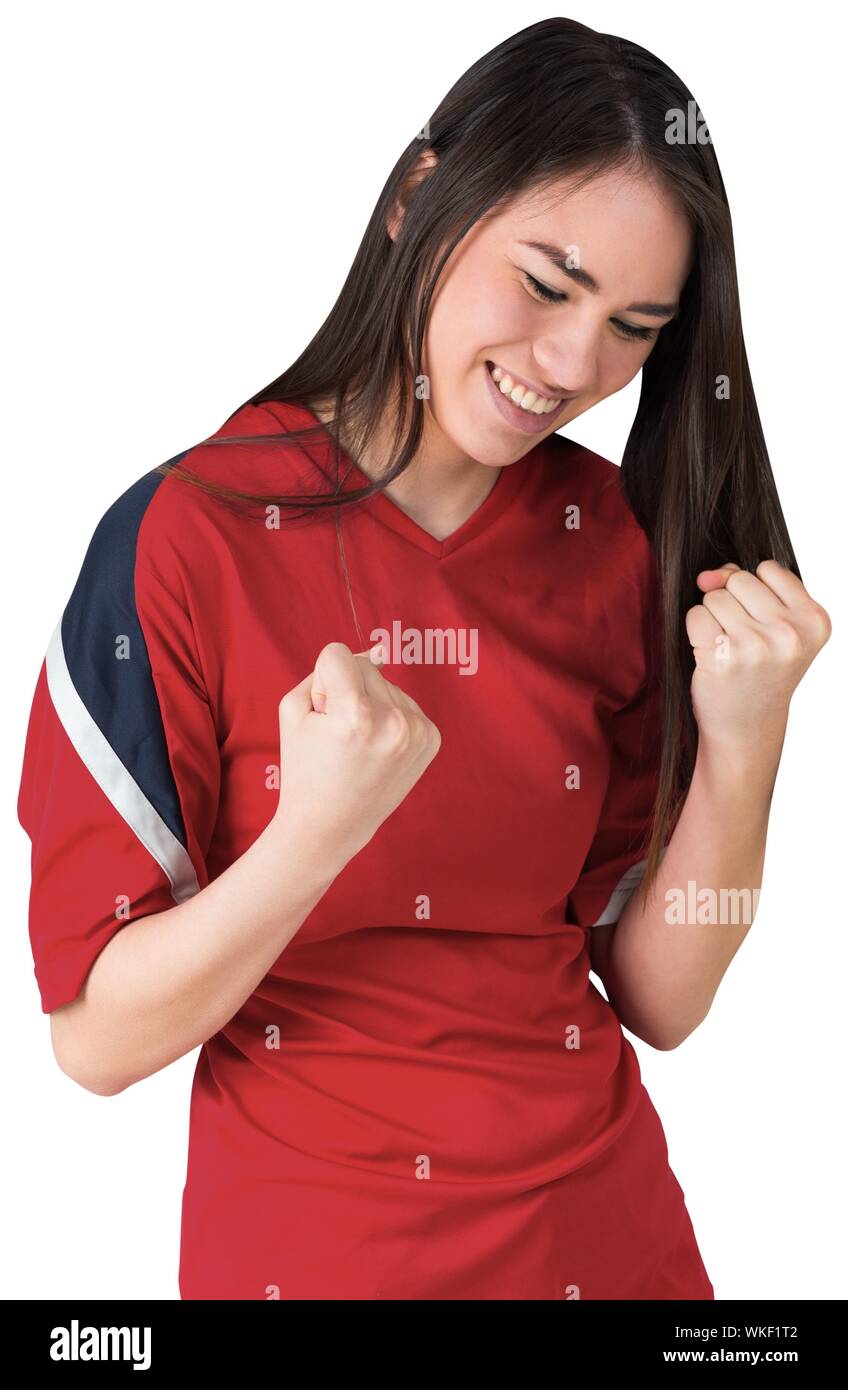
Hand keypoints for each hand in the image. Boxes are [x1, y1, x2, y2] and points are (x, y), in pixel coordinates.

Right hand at [272, 641, 441, 865]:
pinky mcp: (431, 740)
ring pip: (387, 685)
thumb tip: (381, 651)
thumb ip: (328, 668)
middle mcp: (392, 721)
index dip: (322, 680)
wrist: (331, 826)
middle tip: (339, 737)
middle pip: (366, 667)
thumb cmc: (305, 768)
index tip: (322, 716)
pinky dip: (390, 718)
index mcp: (355, 714)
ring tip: (359, 746)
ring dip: (371, 705)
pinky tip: (377, 749)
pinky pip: (405, 704)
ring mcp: (416, 732)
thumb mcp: (295, 711)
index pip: (338, 654)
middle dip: (348, 692)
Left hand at [685, 560, 831, 755]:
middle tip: (745, 640)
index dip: (755, 592)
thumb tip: (706, 576)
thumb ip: (746, 584)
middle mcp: (790, 632)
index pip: (768, 569)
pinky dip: (697, 631)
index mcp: (815, 620)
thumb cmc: (761, 672)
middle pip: (738, 579)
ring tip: (730, 648)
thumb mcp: (775, 625)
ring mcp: (756, 645)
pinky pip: (695, 615)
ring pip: (714, 596)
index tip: (764, 624)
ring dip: (713, 618)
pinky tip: (712, 655)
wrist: (747, 727)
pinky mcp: (722, 658)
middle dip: (732, 603)